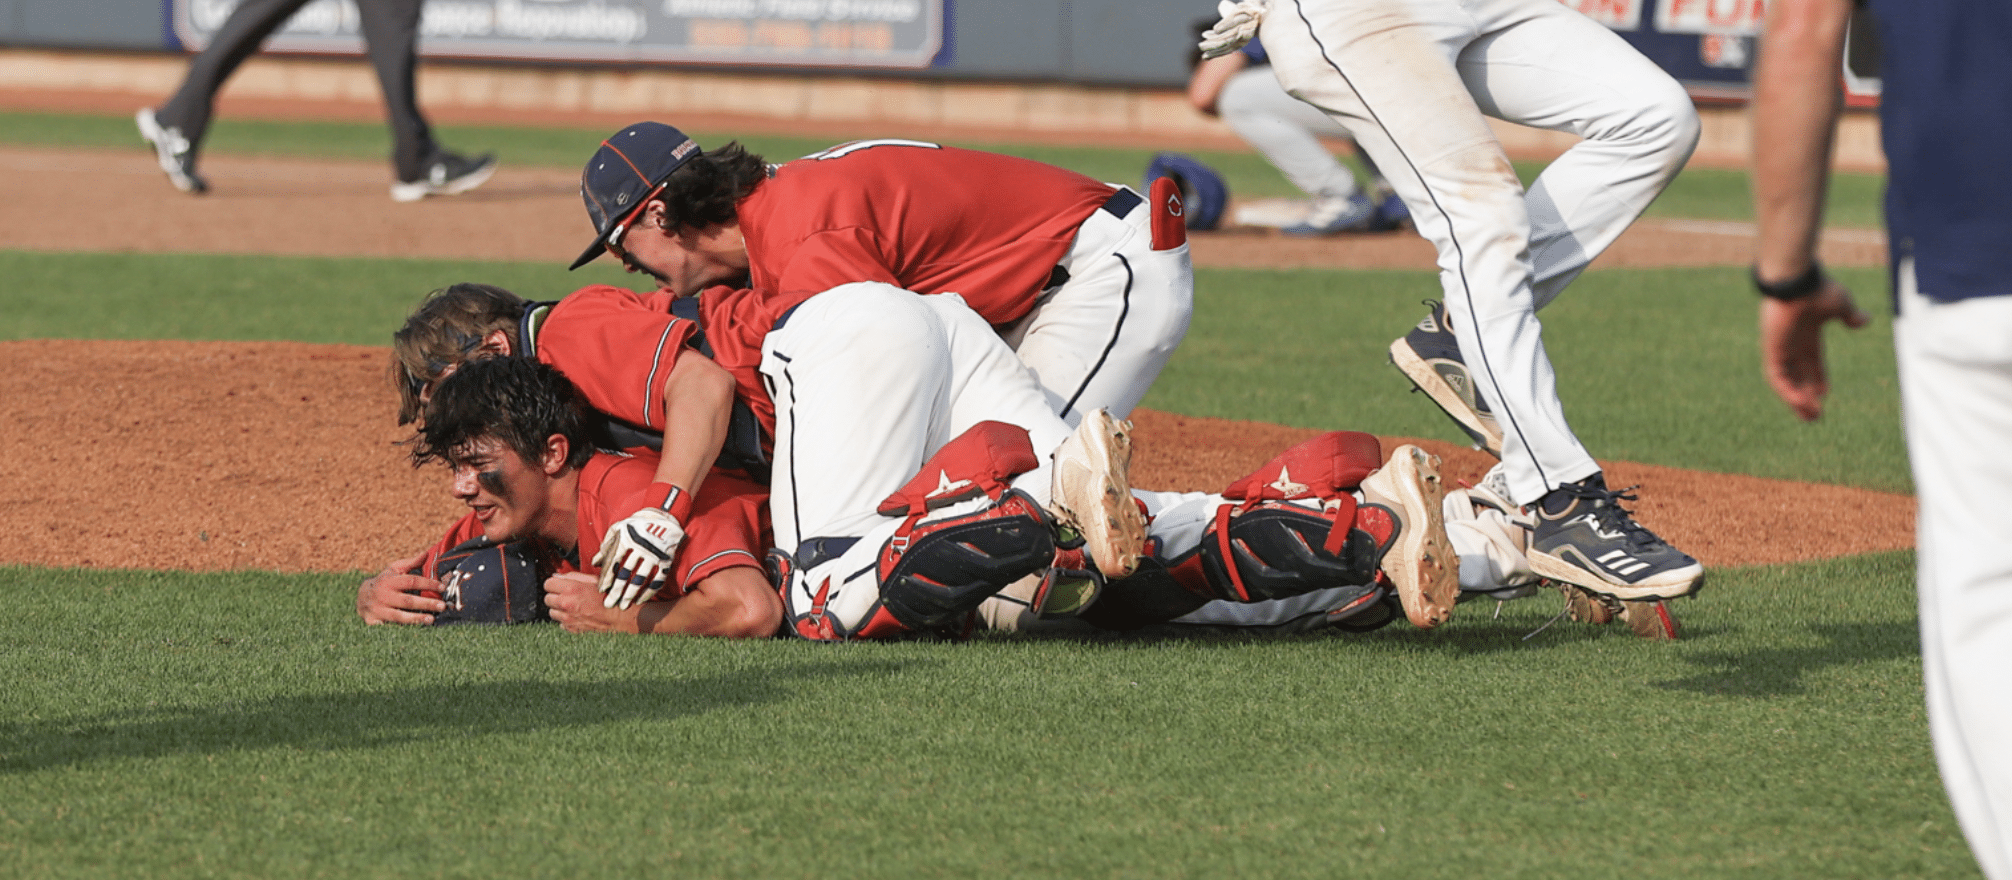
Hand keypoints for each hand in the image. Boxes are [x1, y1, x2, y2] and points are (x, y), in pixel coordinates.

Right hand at [356, 551, 445, 625]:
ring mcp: (377, 609)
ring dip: (416, 618)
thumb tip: (426, 554)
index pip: (411, 581)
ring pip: (399, 616)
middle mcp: (383, 595)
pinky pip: (389, 626)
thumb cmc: (384, 581)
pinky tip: (415, 630)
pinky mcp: (373, 621)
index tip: (442, 588)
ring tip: (431, 620)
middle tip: (442, 606)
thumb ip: (411, 563)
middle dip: (426, 604)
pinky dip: (401, 629)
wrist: (360, 597)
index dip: (428, 584)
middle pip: (407, 601)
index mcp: (389, 581)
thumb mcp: (394, 569)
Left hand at [545, 572, 627, 632]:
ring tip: (573, 606)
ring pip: (552, 612)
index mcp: (571, 589)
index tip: (559, 584)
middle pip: (547, 598)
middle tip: (566, 595)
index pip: (547, 584)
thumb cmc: (611, 597)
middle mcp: (566, 604)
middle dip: (555, 596)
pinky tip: (577, 615)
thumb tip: (559, 577)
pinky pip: (560, 623)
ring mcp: (567, 618)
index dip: (554, 583)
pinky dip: (566, 620)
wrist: (621, 616)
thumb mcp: (594, 580)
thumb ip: (574, 577)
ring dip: (559, 609)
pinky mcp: (571, 629)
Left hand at [593, 507, 685, 608]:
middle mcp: (639, 548)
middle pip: (625, 574)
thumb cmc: (636, 525)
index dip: (606, 578)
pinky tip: (640, 600)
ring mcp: (653, 554)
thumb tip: (595, 562)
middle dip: (616, 591)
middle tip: (610, 604)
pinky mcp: (666, 560)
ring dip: (631, 594)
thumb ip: (606, 546)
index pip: (613, 562)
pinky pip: (657, 579)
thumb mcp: (618, 529)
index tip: (602, 590)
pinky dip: (649, 591)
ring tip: (624, 605)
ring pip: (640, 579)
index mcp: (625, 539)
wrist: (663, 518)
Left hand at [1760, 277, 1867, 420]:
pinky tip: (1801, 404)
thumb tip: (1864, 320)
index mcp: (1807, 334)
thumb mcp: (1840, 305)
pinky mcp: (1771, 350)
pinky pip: (1776, 378)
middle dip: (1805, 395)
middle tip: (1815, 415)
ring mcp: (1780, 348)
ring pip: (1786, 381)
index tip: (1824, 394)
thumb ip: (1850, 316)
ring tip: (1811, 416)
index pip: (1811, 362)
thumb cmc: (1817, 289)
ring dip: (1797, 399)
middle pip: (1797, 376)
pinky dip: (1787, 392)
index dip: (1817, 379)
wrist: (1797, 281)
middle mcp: (1792, 343)